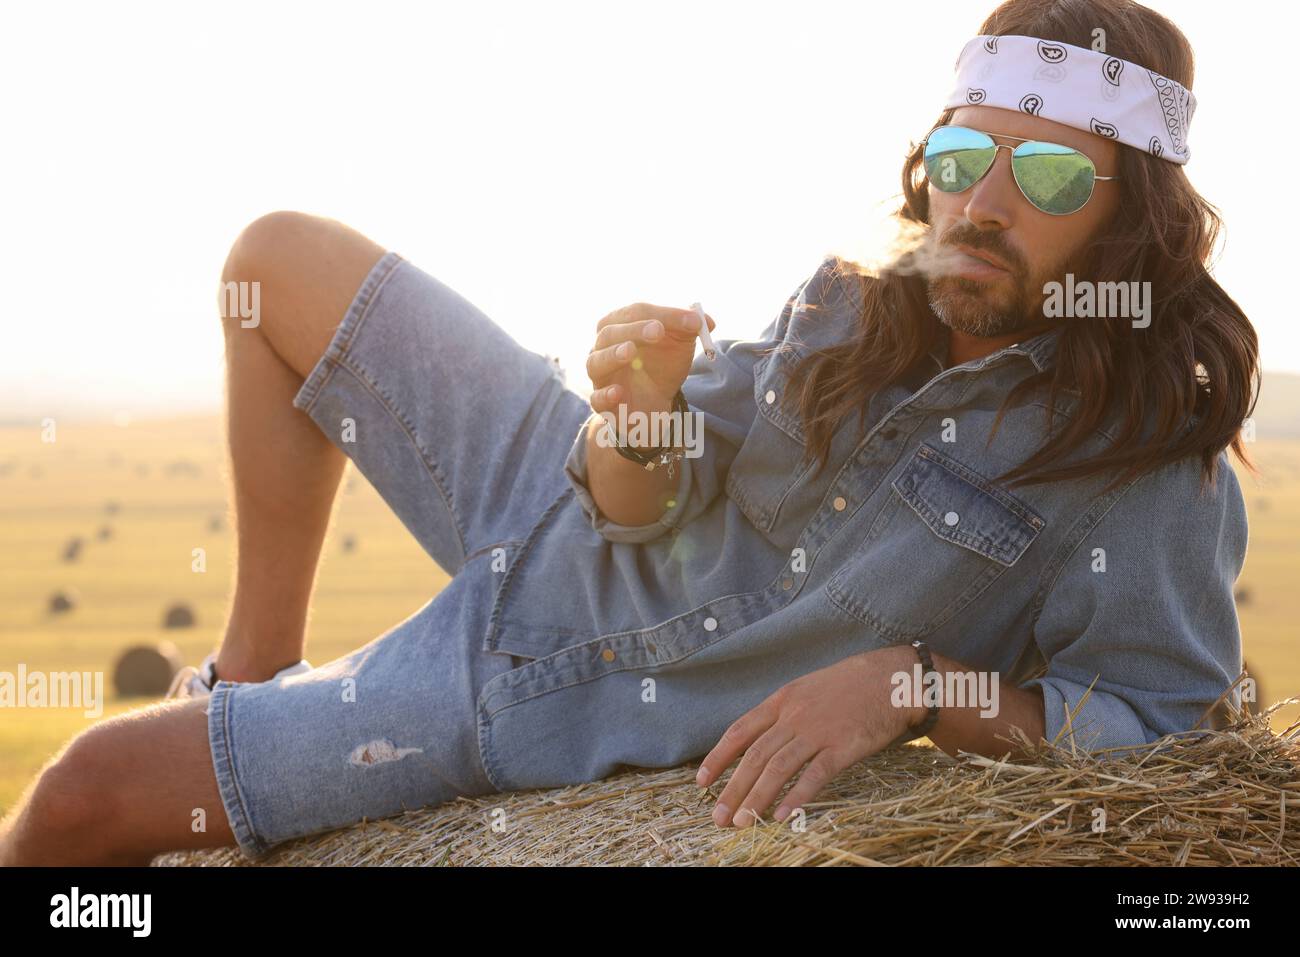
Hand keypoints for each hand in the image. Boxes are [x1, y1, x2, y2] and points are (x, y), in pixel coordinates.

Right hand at [585, 303, 714, 422]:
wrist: (657, 401)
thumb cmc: (662, 365)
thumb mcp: (679, 344)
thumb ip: (690, 327)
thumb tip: (704, 320)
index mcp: (620, 325)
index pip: (636, 312)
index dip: (664, 314)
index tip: (692, 322)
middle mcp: (603, 347)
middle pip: (610, 333)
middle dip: (635, 330)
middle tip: (657, 331)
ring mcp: (600, 375)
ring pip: (596, 362)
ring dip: (612, 355)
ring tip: (630, 351)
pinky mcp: (602, 403)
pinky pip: (596, 398)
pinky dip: (605, 395)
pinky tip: (618, 392)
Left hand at [696, 646, 922, 827]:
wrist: (892, 679)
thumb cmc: (849, 686)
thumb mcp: (807, 688)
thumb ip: (783, 712)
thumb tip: (759, 739)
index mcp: (782, 700)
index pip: (740, 731)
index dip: (718, 758)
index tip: (702, 782)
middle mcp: (794, 716)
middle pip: (754, 756)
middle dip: (733, 789)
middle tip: (718, 817)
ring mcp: (818, 731)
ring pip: (778, 768)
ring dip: (757, 798)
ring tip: (742, 822)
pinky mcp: (843, 747)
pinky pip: (814, 775)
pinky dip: (796, 797)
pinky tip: (782, 816)